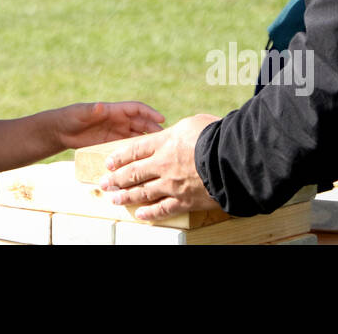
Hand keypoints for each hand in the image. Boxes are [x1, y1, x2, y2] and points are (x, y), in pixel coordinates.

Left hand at [52, 101, 164, 150]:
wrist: (60, 131)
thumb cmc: (70, 117)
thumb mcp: (80, 113)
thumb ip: (91, 110)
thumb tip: (100, 106)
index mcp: (114, 111)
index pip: (136, 109)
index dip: (150, 113)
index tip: (161, 120)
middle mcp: (118, 121)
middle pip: (141, 123)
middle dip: (154, 129)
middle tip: (165, 140)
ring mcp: (116, 133)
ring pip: (137, 137)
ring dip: (148, 142)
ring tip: (159, 152)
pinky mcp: (111, 145)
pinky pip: (128, 148)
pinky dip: (137, 153)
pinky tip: (143, 162)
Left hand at [97, 113, 221, 219]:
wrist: (232, 159)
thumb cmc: (216, 135)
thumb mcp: (193, 122)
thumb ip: (179, 131)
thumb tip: (175, 133)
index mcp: (164, 142)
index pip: (135, 149)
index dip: (120, 157)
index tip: (109, 163)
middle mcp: (163, 164)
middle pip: (134, 172)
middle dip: (117, 179)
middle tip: (105, 183)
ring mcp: (172, 184)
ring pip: (143, 192)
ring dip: (127, 196)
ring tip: (115, 199)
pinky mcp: (184, 200)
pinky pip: (163, 209)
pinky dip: (150, 212)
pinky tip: (140, 214)